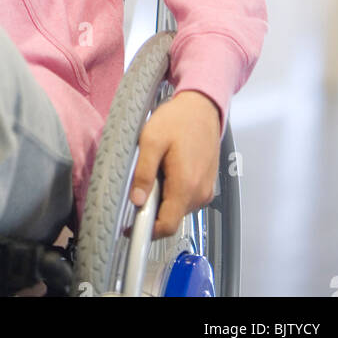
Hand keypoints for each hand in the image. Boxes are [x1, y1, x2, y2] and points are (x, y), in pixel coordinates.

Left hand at [128, 90, 220, 238]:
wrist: (202, 107)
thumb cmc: (177, 120)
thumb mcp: (151, 140)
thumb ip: (143, 172)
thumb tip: (135, 200)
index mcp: (186, 185)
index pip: (166, 226)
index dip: (146, 230)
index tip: (130, 225)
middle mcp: (200, 193)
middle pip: (171, 218)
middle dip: (153, 207)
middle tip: (143, 180)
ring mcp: (206, 191)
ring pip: (178, 208)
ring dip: (163, 197)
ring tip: (158, 169)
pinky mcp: (207, 185)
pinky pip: (186, 198)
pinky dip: (174, 190)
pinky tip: (170, 168)